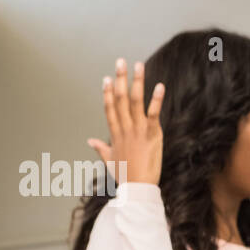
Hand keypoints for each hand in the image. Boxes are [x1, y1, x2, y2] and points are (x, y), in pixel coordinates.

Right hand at [86, 58, 163, 187]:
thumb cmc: (125, 177)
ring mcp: (137, 130)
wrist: (138, 188)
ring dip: (136, 81)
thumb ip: (100, 148)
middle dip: (120, 79)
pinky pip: (154, 113)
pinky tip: (160, 86)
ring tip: (138, 65)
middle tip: (121, 61)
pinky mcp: (152, 134)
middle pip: (119, 98)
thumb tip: (90, 141)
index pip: (109, 108)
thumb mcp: (110, 161)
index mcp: (115, 134)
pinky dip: (156, 99)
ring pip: (134, 101)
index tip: (106, 78)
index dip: (107, 92)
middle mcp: (124, 128)